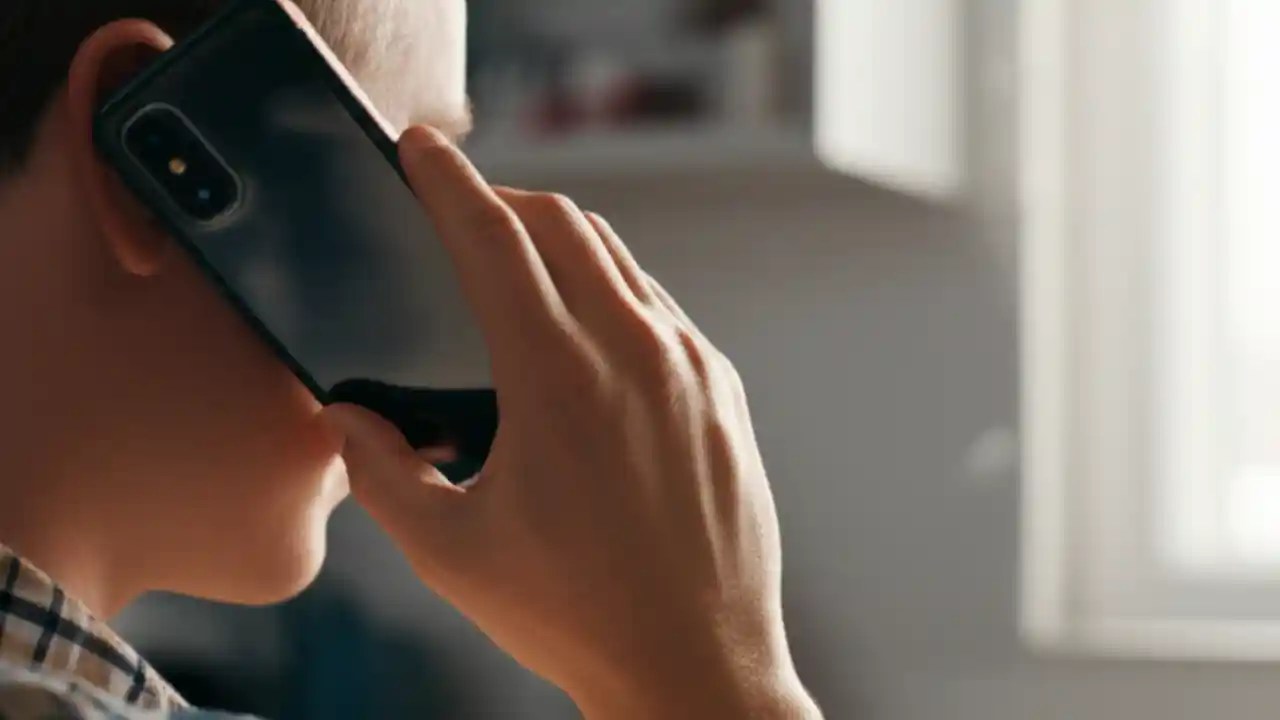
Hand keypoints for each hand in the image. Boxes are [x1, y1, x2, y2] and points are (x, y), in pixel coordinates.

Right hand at [325, 127, 819, 719]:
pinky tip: (586, 334)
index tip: (424, 148)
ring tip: (519, 266)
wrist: (695, 664)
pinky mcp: (722, 389)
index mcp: (557, 377)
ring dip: (561, 242)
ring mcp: (691, 365)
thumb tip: (344, 420)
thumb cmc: (574, 613)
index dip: (449, 182)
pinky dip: (612, 292)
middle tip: (462, 210)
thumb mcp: (450, 551)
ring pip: (618, 259)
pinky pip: (660, 307)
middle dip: (503, 199)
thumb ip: (380, 472)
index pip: (494, 238)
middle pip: (562, 223)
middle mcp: (635, 351)